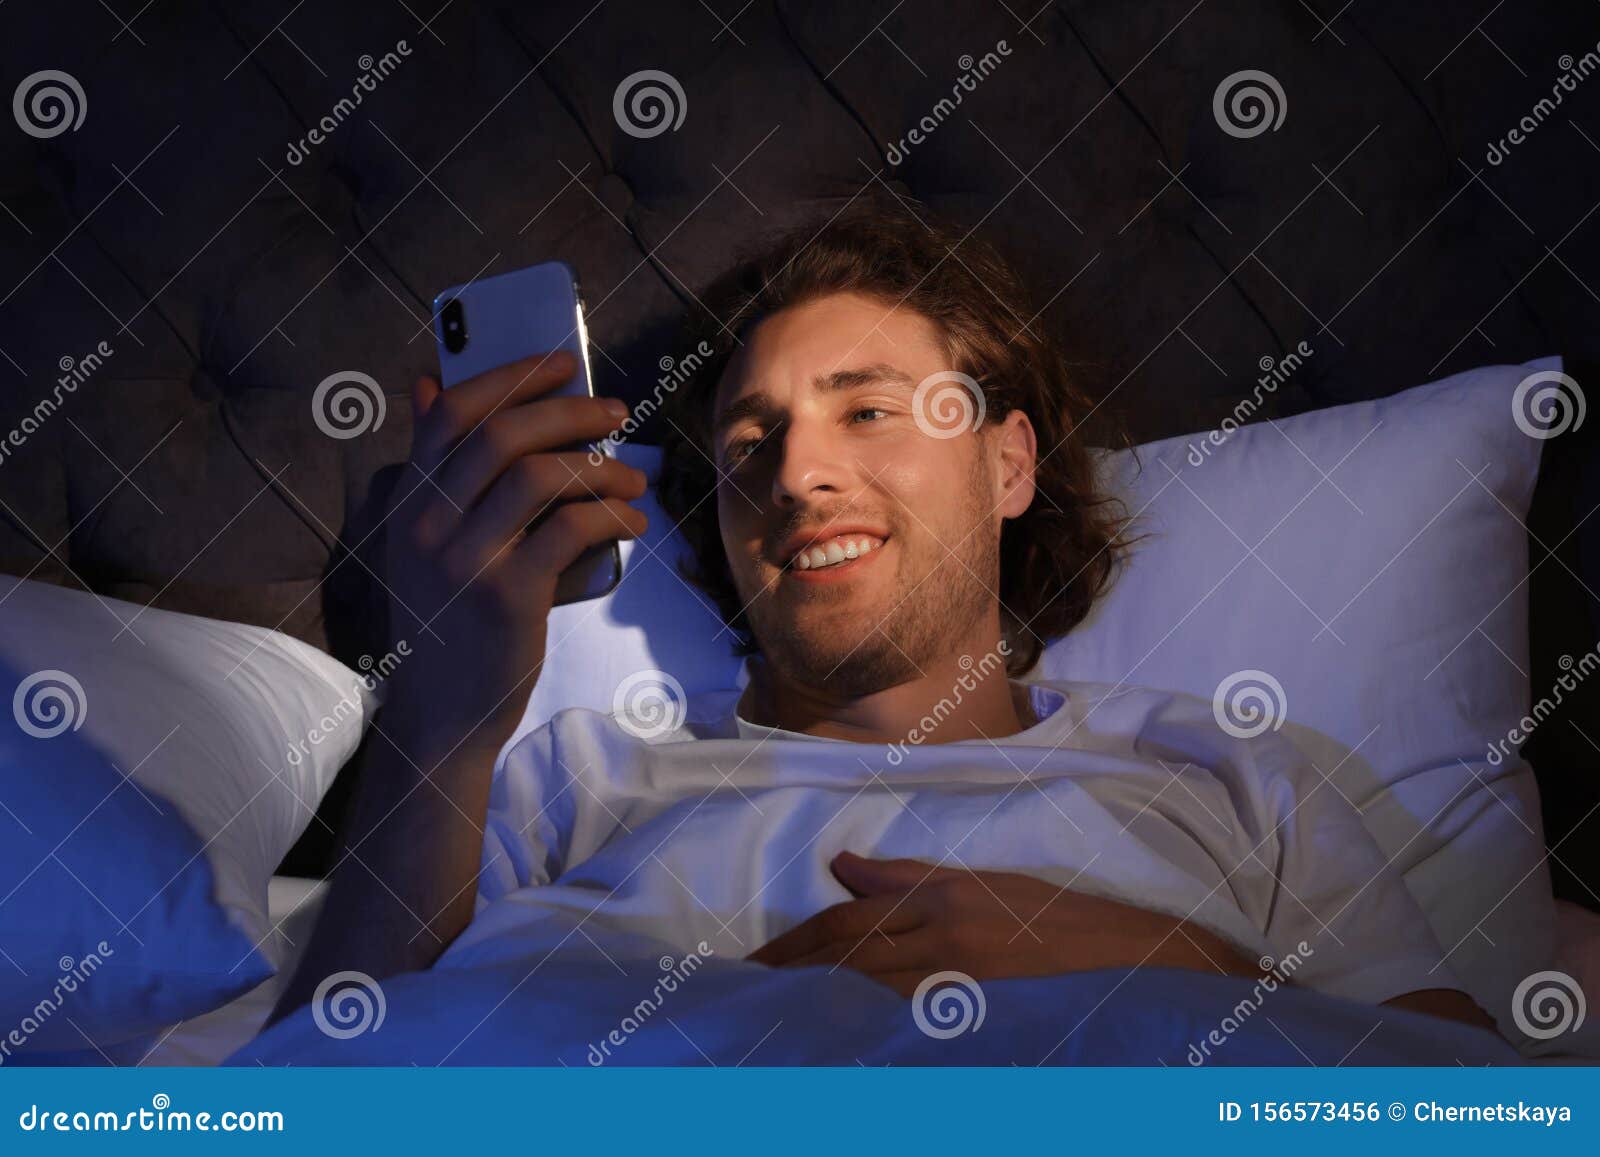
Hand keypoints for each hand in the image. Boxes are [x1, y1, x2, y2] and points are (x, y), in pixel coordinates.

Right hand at [381, 351, 647, 759]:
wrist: (438, 714)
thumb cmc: (444, 621)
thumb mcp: (419, 539)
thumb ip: (430, 467)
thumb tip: (428, 383)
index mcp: (408, 500)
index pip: (453, 411)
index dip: (511, 375)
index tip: (562, 364)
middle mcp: (428, 522)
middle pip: (505, 432)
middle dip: (571, 410)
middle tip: (615, 412)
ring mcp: (466, 559)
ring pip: (542, 475)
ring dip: (603, 468)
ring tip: (633, 481)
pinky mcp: (508, 596)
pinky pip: (572, 530)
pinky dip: (613, 516)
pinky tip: (633, 523)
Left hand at [747, 852, 1262, 995]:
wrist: (1129, 958)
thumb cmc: (1052, 918)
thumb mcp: (979, 883)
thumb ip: (905, 876)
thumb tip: (841, 865)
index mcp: (941, 897)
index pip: (848, 921)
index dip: (795, 943)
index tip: (755, 964)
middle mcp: (945, 933)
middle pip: (847, 954)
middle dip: (790, 972)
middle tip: (743, 991)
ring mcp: (962, 979)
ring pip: (869, 990)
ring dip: (816, 1002)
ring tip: (771, 1017)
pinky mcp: (980, 1012)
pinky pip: (910, 1023)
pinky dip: (867, 1028)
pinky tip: (835, 1038)